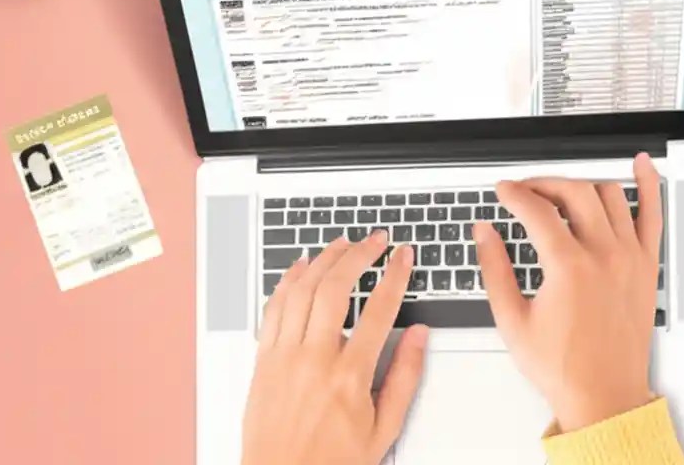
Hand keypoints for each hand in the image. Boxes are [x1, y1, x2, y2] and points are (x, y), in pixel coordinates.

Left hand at [242, 232, 428, 464]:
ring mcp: (283, 357)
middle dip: (360, 255)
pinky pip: (273, 308)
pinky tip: (300, 268)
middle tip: (376, 241)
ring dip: (324, 259)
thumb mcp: (384, 428)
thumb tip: (420, 336)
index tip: (403, 257)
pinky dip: (287, 281)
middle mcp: (314, 360)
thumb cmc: (330, 461)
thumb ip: (405, 377)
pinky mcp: (262, 361)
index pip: (379, 310)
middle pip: (336, 287)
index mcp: (350, 376)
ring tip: (343, 244)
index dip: (395, 276)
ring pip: (302, 290)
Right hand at [474, 153, 663, 431]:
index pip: (536, 209)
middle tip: (527, 192)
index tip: (504, 191)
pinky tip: (642, 164)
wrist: (604, 396)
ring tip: (564, 192)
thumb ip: (495, 269)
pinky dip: (649, 184)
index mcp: (568, 267)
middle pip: (573, 193)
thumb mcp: (512, 320)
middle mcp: (603, 255)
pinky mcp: (647, 266)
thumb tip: (484, 233)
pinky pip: (653, 214)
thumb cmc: (563, 368)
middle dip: (544, 184)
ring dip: (583, 185)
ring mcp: (630, 258)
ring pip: (610, 195)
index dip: (514, 194)